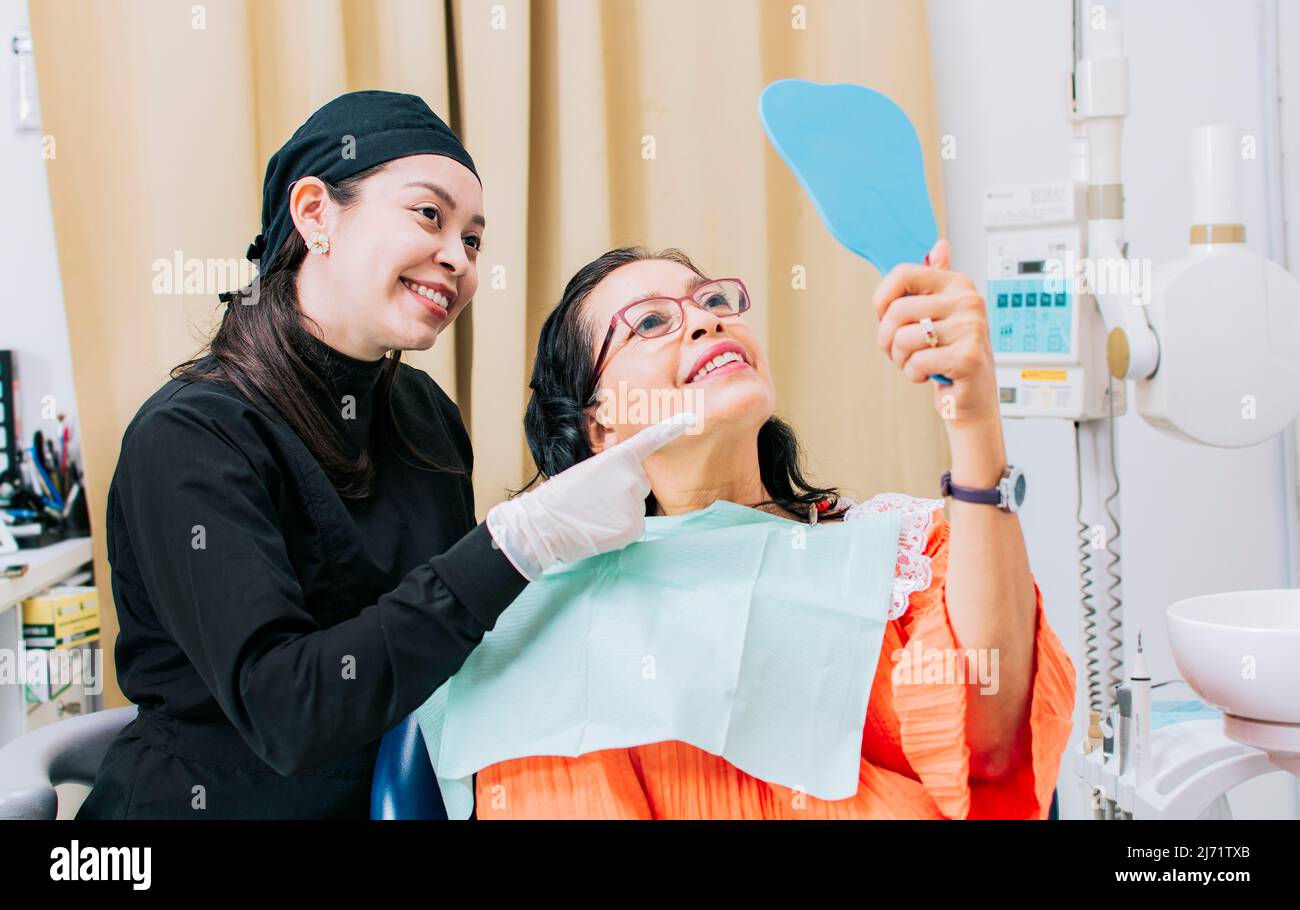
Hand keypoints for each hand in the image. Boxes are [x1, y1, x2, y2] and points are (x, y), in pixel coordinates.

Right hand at [486, 412, 696, 580]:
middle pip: (640, 484)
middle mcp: (633, 477)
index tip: (688, 419)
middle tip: (595, 500)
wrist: (544, 526)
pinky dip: (618, 530)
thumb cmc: (559, 499)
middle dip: (624, 491)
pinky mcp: (634, 526)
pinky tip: (599, 529)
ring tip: (592, 515)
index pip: (649, 441)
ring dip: (618, 512)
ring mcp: (635, 502)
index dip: (670, 429)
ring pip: (635, 507)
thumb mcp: (587, 472)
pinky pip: (632, 527)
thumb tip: (622, 486)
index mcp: (618, 458)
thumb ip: (611, 472)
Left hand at [873, 239, 1000, 426]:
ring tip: (915, 363)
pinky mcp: (968, 357)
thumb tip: (939, 246)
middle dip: (887, 339)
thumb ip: (937, 280)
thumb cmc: (951, 353)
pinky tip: (928, 375)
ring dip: (900, 359)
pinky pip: (917, 361)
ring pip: (904, 338)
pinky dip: (913, 374)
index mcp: (958, 284)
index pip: (904, 272)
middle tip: (898, 351)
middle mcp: (968, 301)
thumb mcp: (943, 313)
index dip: (882, 298)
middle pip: (897, 310)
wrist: (972, 396)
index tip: (884, 316)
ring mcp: (971, 328)